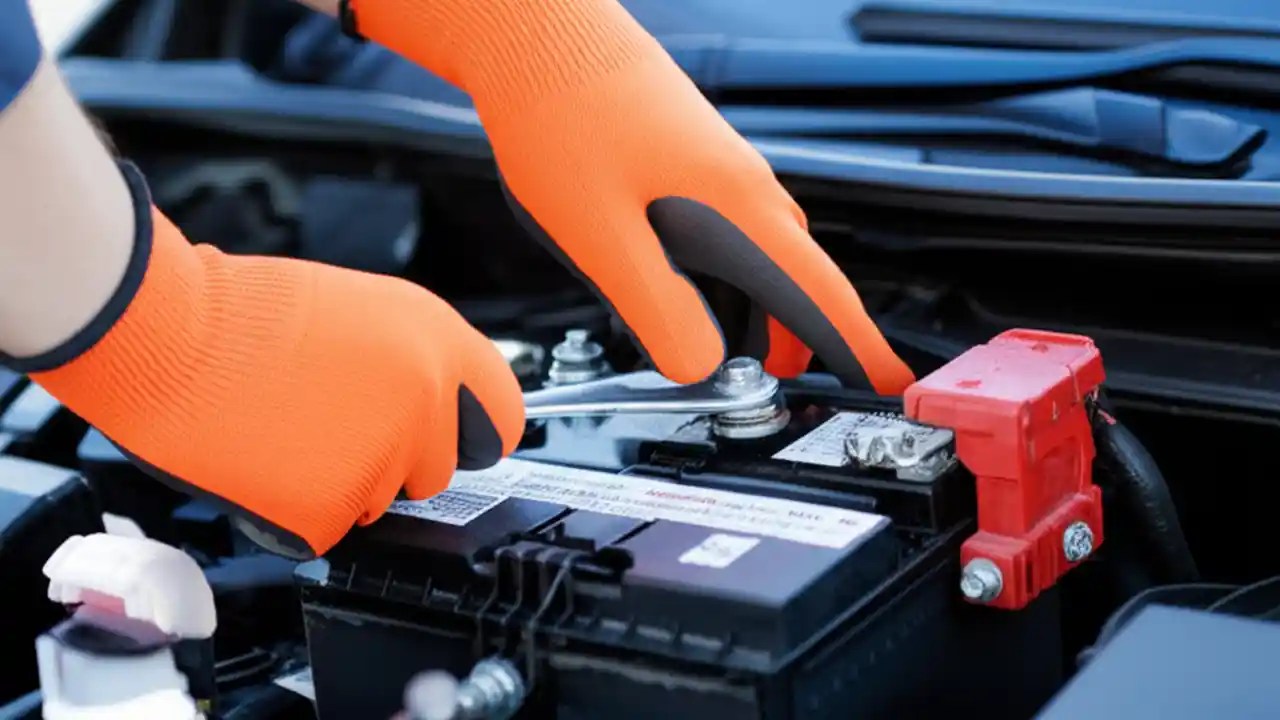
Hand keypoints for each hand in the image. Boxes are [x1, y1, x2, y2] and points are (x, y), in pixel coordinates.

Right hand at [23, 165, 524, 556]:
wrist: (166, 334)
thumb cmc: (242, 312)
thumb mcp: (360, 309)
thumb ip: (412, 359)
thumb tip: (438, 398)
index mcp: (439, 343)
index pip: (505, 419)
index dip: (472, 433)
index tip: (456, 439)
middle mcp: (426, 401)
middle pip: (438, 471)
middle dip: (396, 462)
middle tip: (337, 429)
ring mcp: (384, 458)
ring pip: (381, 501)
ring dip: (342, 483)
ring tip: (288, 432)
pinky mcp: (333, 507)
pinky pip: (327, 529)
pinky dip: (295, 511)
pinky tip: (265, 463)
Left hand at [353, 0, 915, 392]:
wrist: (537, 37)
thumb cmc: (563, 121)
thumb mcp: (603, 237)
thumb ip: (657, 308)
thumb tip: (698, 366)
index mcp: (737, 206)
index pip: (820, 292)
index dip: (858, 346)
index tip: (891, 382)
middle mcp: (743, 185)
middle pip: (797, 277)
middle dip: (803, 337)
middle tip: (794, 383)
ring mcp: (721, 168)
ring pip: (762, 255)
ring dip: (760, 308)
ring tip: (740, 351)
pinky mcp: (692, 161)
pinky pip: (732, 231)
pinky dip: (729, 275)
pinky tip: (691, 287)